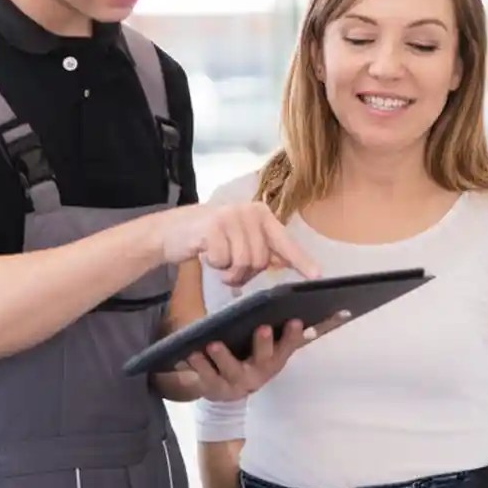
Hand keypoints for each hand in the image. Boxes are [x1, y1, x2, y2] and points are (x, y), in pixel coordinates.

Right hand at [160, 202, 319, 286]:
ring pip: (243, 262)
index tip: (317, 276)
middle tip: (229, 270)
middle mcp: (249, 211)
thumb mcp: (239, 239)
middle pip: (260, 259)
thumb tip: (285, 263)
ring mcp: (231, 217)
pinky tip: (205, 253)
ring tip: (219, 263)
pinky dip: (214, 264)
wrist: (170, 230)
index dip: (301, 260)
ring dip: (230, 272)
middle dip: (245, 273)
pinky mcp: (212, 227)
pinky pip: (223, 260)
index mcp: (261, 214)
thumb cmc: (210, 238)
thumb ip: (262, 249)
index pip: (285, 241)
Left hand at [183, 312, 351, 402]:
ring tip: (211, 343)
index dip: (294, 336)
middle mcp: (258, 375)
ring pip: (229, 371)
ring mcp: (234, 384)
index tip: (298, 319)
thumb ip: (285, 332)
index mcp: (274, 362)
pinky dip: (194, 366)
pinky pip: (203, 378)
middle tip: (262, 328)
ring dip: (221, 358)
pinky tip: (187, 353)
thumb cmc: (251, 358)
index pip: (289, 348)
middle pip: (263, 361)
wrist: (226, 393)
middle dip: (264, 345)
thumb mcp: (270, 349)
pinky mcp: (212, 389)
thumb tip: (316, 308)